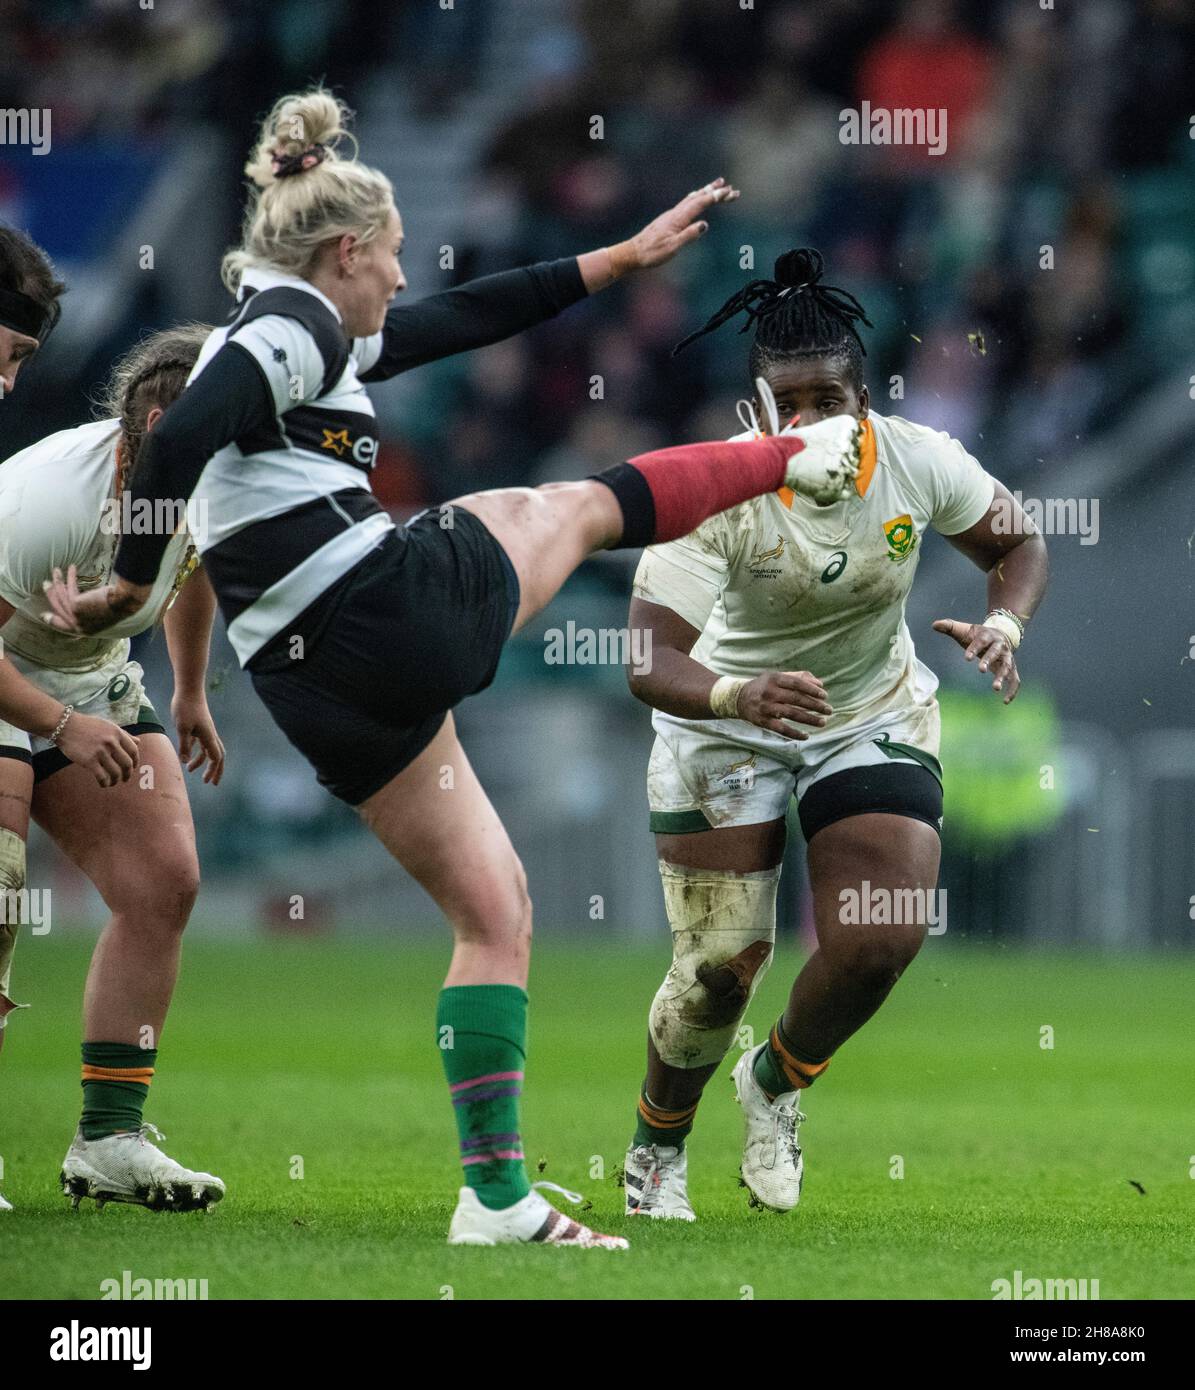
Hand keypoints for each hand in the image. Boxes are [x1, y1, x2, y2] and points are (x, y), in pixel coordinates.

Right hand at [42, 565, 151, 635]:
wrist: (125, 602)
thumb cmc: (120, 607)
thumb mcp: (103, 616)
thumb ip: (91, 615)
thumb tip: (83, 607)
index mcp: (86, 631)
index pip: (64, 627)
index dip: (53, 621)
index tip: (44, 615)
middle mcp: (79, 626)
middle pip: (58, 609)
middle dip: (50, 596)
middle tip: (46, 585)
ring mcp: (76, 617)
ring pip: (60, 596)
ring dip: (57, 581)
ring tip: (56, 570)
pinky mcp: (75, 606)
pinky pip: (69, 588)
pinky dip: (69, 576)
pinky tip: (72, 567)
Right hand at [54, 710, 140, 787]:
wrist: (65, 725)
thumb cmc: (87, 725)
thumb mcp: (108, 726)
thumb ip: (124, 734)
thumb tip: (139, 742)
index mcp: (117, 733)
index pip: (133, 751)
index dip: (135, 761)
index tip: (133, 767)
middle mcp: (111, 742)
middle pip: (127, 764)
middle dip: (128, 774)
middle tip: (126, 779)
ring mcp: (100, 752)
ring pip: (115, 772)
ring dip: (116, 780)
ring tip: (113, 782)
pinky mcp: (89, 761)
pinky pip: (102, 777)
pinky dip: (105, 783)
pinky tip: (104, 784)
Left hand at [171, 692, 224, 784]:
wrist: (189, 689)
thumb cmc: (185, 707)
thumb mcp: (182, 728)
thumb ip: (185, 745)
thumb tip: (185, 762)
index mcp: (208, 736)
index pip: (216, 758)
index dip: (213, 770)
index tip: (207, 782)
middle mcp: (210, 735)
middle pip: (218, 756)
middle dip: (216, 770)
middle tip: (212, 783)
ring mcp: (205, 730)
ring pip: (209, 749)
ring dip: (202, 761)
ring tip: (190, 770)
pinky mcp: (199, 726)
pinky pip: (202, 742)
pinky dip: (197, 751)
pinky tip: (187, 754)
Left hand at [619, 178, 739, 270]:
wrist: (633, 253)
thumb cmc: (652, 253)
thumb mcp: (672, 247)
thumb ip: (688, 235)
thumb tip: (705, 224)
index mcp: (678, 218)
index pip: (700, 204)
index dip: (716, 197)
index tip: (729, 192)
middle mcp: (675, 213)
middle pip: (698, 198)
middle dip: (715, 192)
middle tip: (731, 188)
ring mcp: (671, 215)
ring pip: (692, 199)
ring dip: (706, 192)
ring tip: (718, 185)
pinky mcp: (669, 219)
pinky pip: (686, 204)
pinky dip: (696, 198)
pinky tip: (697, 197)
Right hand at [737, 670, 832, 739]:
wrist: (739, 698)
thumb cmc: (764, 686)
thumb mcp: (778, 676)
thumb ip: (799, 677)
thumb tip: (820, 684)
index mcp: (775, 679)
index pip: (797, 683)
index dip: (812, 689)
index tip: (825, 695)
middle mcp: (770, 693)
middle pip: (796, 699)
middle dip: (815, 705)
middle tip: (829, 710)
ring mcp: (766, 708)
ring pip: (791, 714)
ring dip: (809, 719)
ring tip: (822, 722)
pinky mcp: (763, 721)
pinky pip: (781, 729)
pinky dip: (794, 733)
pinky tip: (806, 736)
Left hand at [932, 618, 1020, 702]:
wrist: (1001, 634)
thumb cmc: (977, 635)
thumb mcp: (964, 629)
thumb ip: (949, 626)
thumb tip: (934, 625)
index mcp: (988, 635)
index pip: (981, 641)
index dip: (974, 648)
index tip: (966, 658)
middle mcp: (1000, 646)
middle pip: (995, 652)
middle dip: (988, 660)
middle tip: (980, 670)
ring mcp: (1008, 657)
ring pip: (1007, 667)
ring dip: (1002, 677)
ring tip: (995, 688)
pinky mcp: (1012, 668)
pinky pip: (1015, 680)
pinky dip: (1013, 690)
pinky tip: (1005, 701)